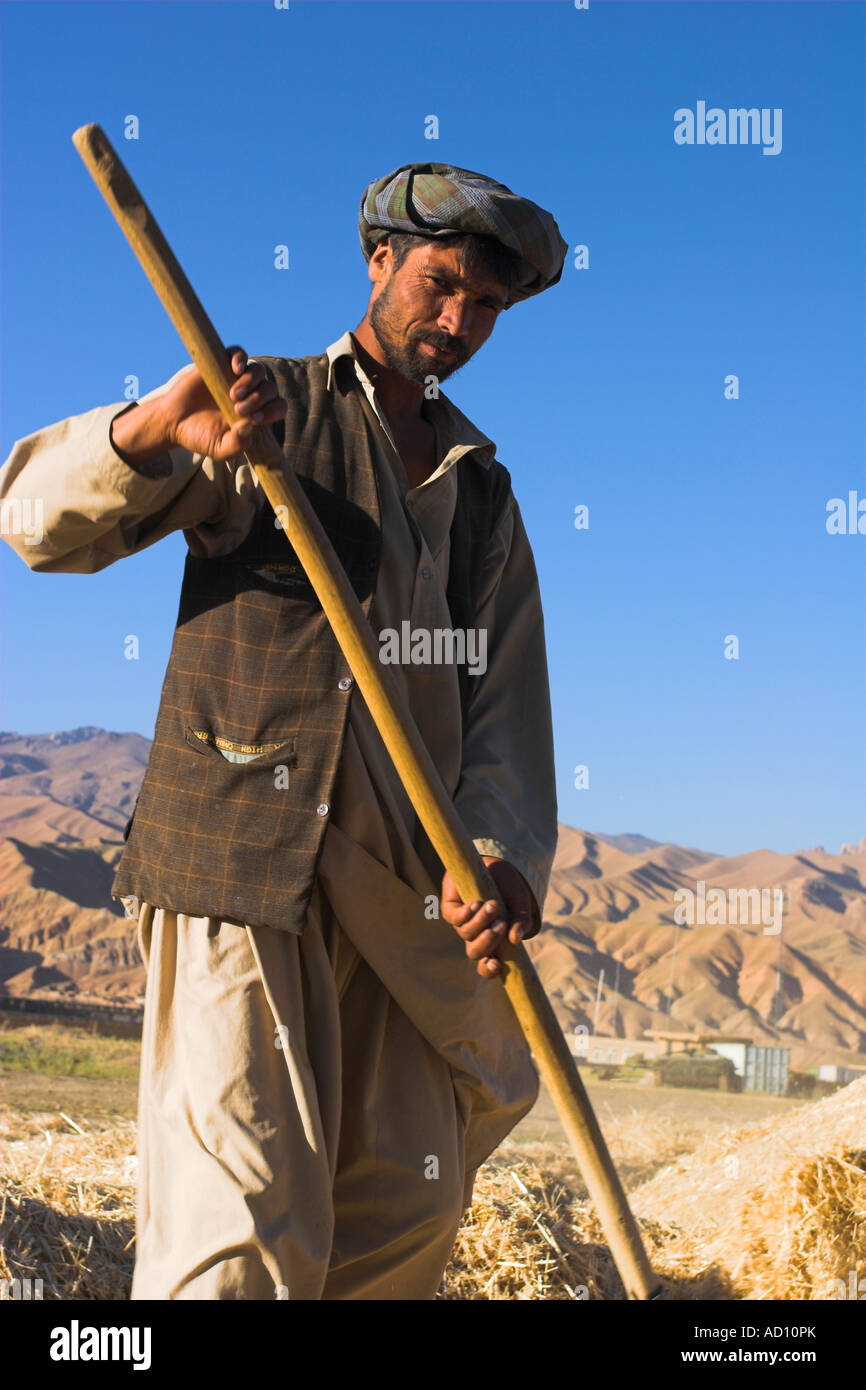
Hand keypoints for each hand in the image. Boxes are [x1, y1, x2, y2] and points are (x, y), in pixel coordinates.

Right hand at [167, 346, 286, 459]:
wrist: (174, 422)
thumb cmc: (199, 437)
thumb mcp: (219, 449)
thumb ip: (237, 444)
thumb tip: (250, 425)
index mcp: (256, 414)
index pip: (278, 407)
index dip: (273, 411)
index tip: (255, 419)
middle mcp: (250, 394)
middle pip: (270, 389)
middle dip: (258, 400)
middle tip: (238, 409)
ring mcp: (236, 378)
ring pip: (258, 371)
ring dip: (251, 382)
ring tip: (233, 394)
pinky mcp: (220, 364)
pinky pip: (238, 353)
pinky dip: (240, 358)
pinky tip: (236, 368)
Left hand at [440, 856, 538, 979]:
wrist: (493, 861)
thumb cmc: (507, 886)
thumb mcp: (520, 901)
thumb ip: (522, 920)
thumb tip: (515, 939)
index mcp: (493, 940)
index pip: (487, 965)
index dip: (489, 970)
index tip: (497, 964)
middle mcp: (476, 934)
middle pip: (474, 953)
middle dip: (487, 942)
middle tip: (500, 924)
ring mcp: (462, 922)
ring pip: (466, 934)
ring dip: (481, 921)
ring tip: (493, 905)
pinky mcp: (450, 907)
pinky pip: (453, 918)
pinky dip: (466, 913)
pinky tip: (477, 902)